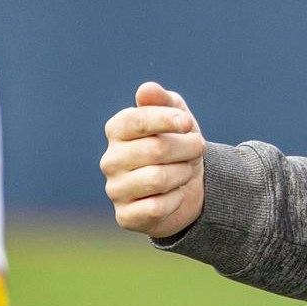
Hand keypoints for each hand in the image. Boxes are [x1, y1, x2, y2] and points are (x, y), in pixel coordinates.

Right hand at [101, 81, 204, 237]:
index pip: (138, 119)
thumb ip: (163, 100)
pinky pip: (157, 207)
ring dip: (183, 173)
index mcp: (117, 130)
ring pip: (158, 179)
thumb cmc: (179, 144)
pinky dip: (176, 199)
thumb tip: (147, 90)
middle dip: (187, 148)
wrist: (188, 186)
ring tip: (185, 171)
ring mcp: (115, 189)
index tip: (188, 123)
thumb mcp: (177, 117)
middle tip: (196, 149)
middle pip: (156, 149)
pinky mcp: (125, 216)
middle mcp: (110, 159)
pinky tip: (174, 195)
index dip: (168, 119)